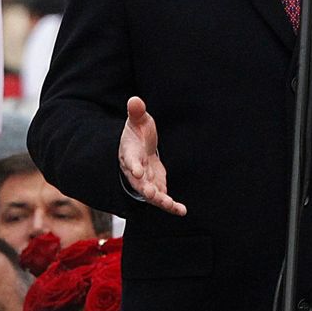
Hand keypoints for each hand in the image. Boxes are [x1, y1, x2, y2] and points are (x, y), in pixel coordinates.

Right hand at [119, 96, 185, 215]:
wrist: (139, 148)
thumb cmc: (137, 133)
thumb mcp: (137, 120)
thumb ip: (136, 112)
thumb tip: (135, 99)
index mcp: (129, 154)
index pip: (129, 161)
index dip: (133, 167)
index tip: (137, 171)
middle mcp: (135, 172)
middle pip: (139, 183)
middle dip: (145, 189)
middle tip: (152, 194)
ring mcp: (146, 182)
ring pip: (151, 195)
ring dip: (159, 200)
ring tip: (170, 205)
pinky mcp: (157, 187)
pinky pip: (163, 199)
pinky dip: (171, 206)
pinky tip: (182, 211)